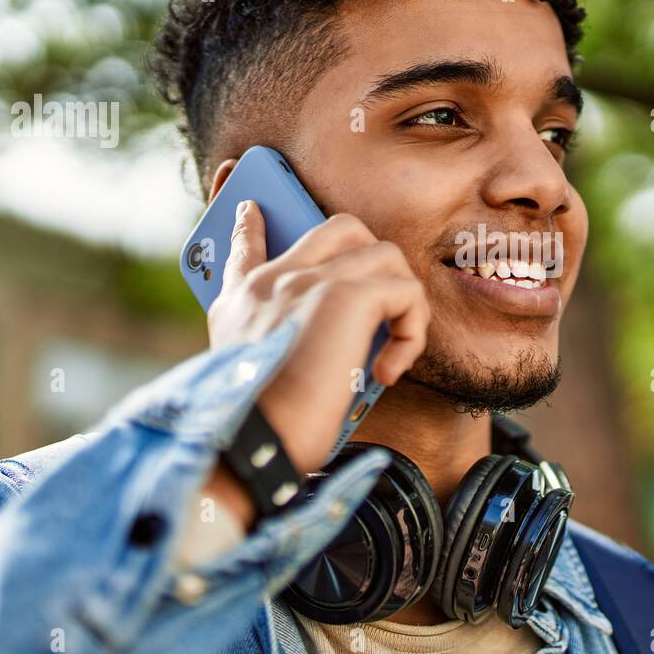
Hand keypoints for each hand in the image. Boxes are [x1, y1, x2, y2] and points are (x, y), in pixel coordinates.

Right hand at [206, 200, 430, 473]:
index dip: (251, 226)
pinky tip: (387, 372)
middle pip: (338, 229)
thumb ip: (266, 356)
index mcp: (243, 302)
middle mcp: (273, 281)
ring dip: (402, 301)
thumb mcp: (242, 383)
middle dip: (374, 260)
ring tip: (390, 350)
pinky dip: (411, 332)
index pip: (246, 245)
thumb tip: (309, 366)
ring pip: (384, 254)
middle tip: (382, 308)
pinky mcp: (344, 296)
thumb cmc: (259, 430)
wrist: (253, 442)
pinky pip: (405, 292)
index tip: (252, 211)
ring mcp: (308, 280)